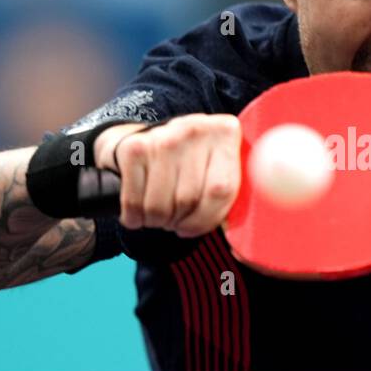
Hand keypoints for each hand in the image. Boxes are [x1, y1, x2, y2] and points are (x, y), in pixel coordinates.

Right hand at [98, 115, 242, 235]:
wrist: (149, 137)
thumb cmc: (192, 163)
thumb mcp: (218, 168)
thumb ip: (231, 194)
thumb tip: (237, 241)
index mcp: (226, 133)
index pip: (221, 190)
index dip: (206, 220)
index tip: (193, 228)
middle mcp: (196, 129)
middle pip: (188, 199)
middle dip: (178, 222)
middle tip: (174, 221)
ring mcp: (163, 137)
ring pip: (159, 205)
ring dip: (156, 222)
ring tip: (158, 216)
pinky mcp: (134, 148)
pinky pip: (133, 201)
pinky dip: (133, 217)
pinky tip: (138, 213)